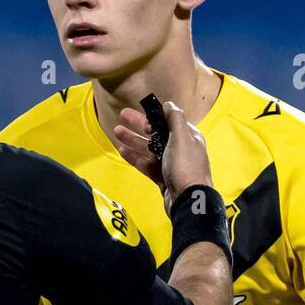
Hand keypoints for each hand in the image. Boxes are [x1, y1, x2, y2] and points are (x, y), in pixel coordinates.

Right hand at [112, 100, 212, 214]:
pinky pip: (146, 164)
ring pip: (148, 149)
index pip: (169, 121)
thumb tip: (169, 104)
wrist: (188, 200)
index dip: (155, 116)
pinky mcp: (162, 177)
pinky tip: (122, 151)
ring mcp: (170, 164)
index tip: (142, 112)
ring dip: (133, 140)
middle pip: (156, 134)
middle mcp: (180, 149)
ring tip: (116, 132)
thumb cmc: (186, 167)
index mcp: (188, 137)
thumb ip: (175, 119)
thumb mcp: (181, 138)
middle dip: (139, 125)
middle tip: (122, 116)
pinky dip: (135, 157)